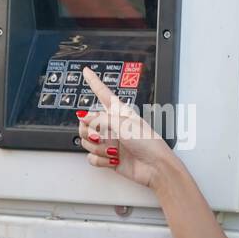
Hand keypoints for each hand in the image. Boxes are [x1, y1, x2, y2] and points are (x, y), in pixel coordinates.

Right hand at [76, 67, 174, 189]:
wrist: (155, 166)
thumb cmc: (147, 142)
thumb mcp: (122, 124)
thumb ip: (99, 119)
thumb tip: (83, 118)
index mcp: (119, 112)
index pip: (103, 93)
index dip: (94, 81)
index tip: (86, 71)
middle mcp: (112, 126)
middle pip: (87, 123)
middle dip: (89, 131)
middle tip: (98, 135)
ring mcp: (110, 142)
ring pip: (87, 142)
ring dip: (98, 148)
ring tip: (113, 150)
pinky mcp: (108, 158)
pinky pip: (92, 158)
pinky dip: (100, 160)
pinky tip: (111, 160)